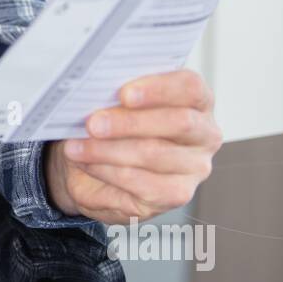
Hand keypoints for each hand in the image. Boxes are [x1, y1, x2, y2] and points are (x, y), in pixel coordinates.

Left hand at [43, 69, 222, 224]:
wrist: (98, 169)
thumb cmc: (115, 129)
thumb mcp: (115, 105)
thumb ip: (116, 94)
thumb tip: (97, 91)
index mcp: (198, 100)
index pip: (190, 87)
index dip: (158, 89)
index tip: (124, 93)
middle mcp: (205, 133)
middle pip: (178, 122)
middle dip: (129, 122)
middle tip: (92, 123)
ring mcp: (196, 166)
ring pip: (154, 154)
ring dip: (108, 150)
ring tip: (77, 146)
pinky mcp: (179, 194)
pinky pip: (143, 183)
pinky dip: (107, 171)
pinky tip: (86, 163)